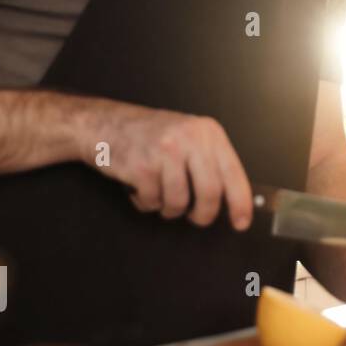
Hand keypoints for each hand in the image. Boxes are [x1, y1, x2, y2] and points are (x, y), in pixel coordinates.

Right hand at [79, 100, 251, 228]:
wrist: (104, 123)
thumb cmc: (149, 135)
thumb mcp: (188, 137)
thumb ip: (210, 162)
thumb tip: (232, 199)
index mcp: (207, 132)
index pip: (233, 173)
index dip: (240, 203)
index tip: (241, 222)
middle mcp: (189, 138)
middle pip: (210, 193)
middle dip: (204, 214)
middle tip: (197, 218)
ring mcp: (165, 151)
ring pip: (179, 202)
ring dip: (170, 208)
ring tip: (161, 195)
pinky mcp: (141, 166)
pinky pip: (153, 201)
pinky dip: (146, 203)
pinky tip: (141, 187)